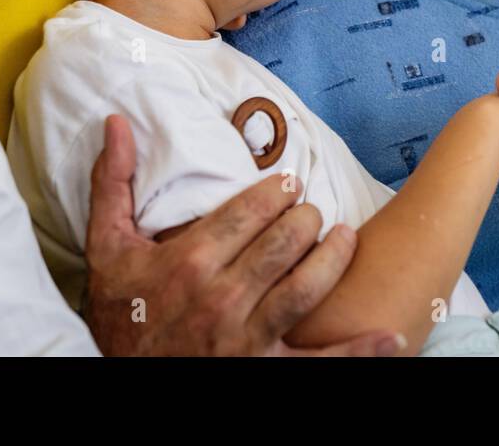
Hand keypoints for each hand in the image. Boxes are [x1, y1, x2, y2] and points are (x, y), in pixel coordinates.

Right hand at [82, 114, 404, 356]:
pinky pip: (320, 362)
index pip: (250, 211)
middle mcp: (220, 298)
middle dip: (305, 217)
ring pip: (308, 286)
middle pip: (285, 241)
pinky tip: (391, 335)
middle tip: (309, 210)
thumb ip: (112, 184)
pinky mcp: (263, 370)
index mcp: (188, 261)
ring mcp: (245, 338)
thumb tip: (115, 122)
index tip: (287, 184)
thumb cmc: (120, 314)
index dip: (277, 191)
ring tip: (344, 237)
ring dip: (334, 256)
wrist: (108, 377)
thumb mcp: (107, 248)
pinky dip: (359, 351)